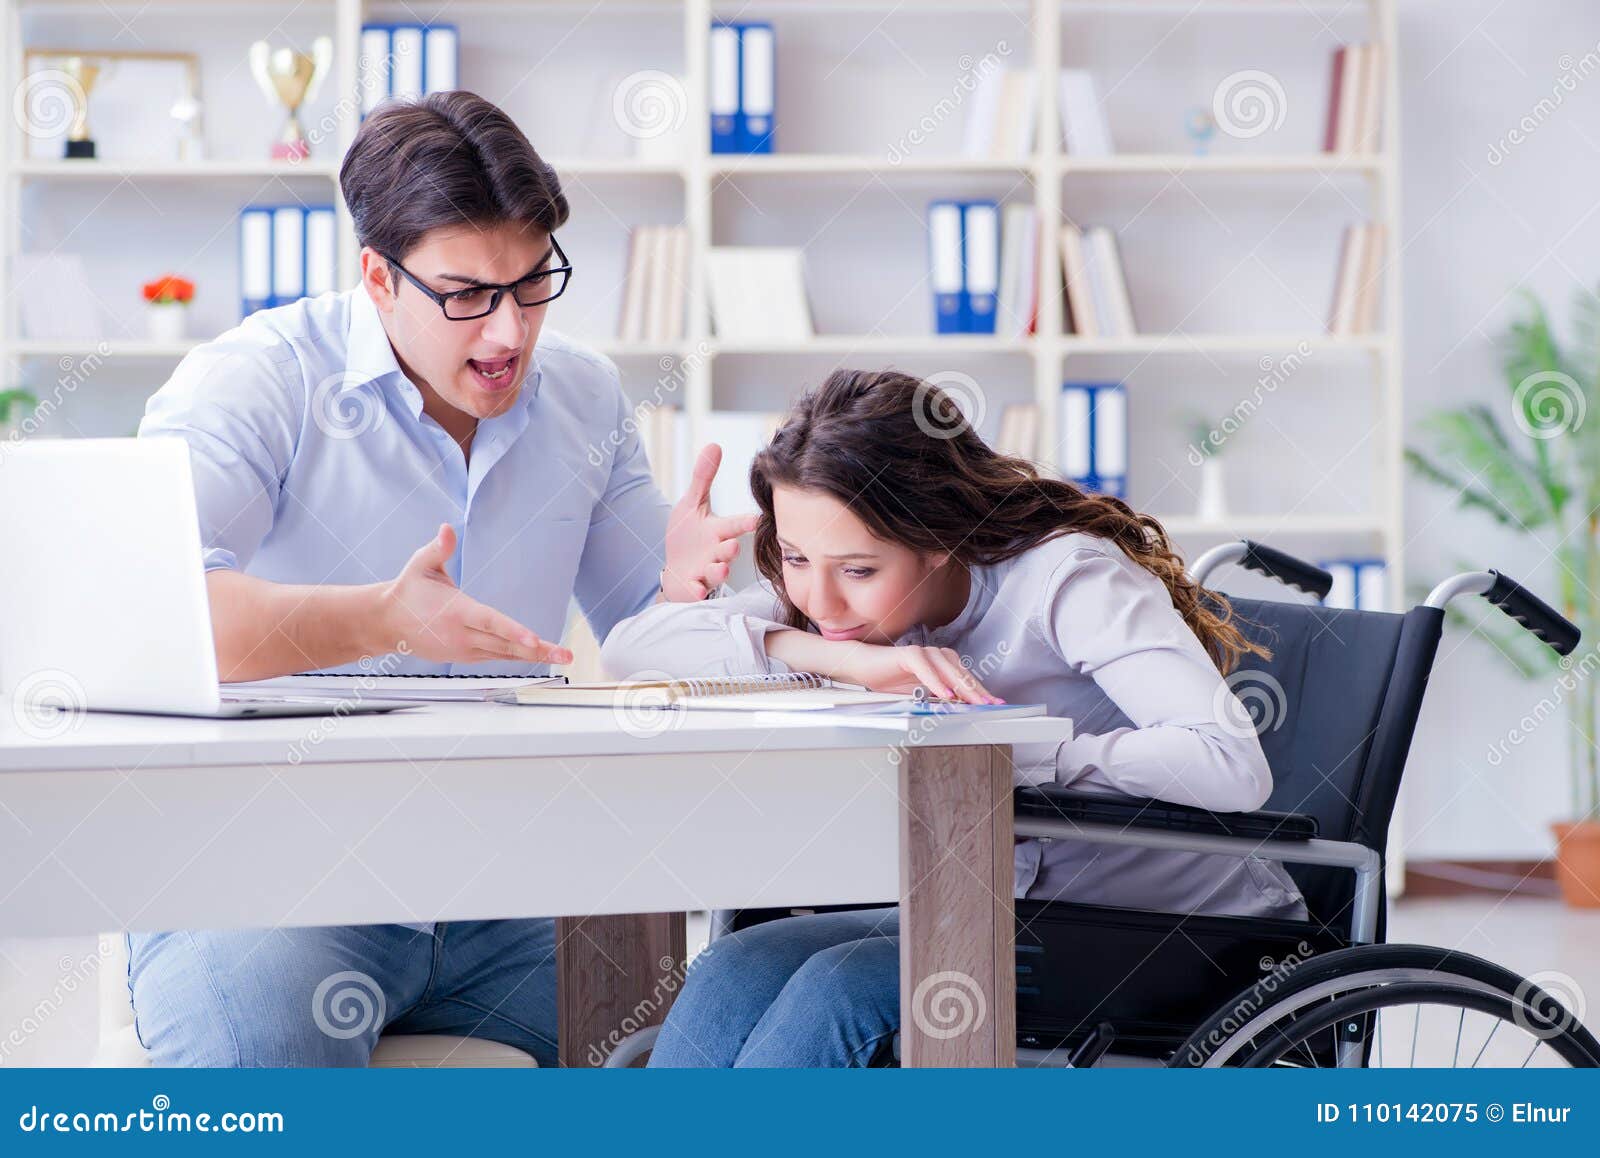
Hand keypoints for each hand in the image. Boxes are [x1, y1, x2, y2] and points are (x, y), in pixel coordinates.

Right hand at [378, 524, 573, 665]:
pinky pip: (496, 657)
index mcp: (456, 612)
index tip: (534, 639)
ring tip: (561, 655)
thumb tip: (446, 529)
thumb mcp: (420, 565)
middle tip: (566, 653)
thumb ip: (437, 549)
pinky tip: (539, 654)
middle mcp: (462, 635)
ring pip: (504, 655)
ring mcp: (464, 649)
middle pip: (505, 645)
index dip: (514, 632)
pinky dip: (517, 656)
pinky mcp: (465, 656)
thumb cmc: (408, 590)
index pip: (491, 622)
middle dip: (538, 649)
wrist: (387, 622)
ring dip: (534, 655)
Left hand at [662, 444, 758, 600]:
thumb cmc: (689, 535)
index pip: (735, 525)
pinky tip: (696, 588)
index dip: (745, 522)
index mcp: (718, 531)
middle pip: (727, 550)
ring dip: (719, 570)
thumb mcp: (692, 504)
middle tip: (732, 546)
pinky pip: (696, 589)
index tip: (756, 519)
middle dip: (730, 550)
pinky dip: (696, 590)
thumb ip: (703, 478)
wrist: (677, 569)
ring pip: (716, 571)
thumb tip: (714, 444)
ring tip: (720, 567)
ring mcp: (705, 570)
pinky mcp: (693, 585)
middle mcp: (716, 552)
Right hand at [829, 642, 1001, 704]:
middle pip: (961, 674)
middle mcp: (937, 656)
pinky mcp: (909, 654)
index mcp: (943, 664)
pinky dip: (935, 681)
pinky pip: (925, 668)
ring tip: (973, 702)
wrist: (864, 667)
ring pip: (947, 670)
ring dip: (960, 687)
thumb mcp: (920, 695)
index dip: (981, 691)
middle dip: (977, 691)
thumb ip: (939, 699)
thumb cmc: (890, 680)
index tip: (996, 704)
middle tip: (990, 705)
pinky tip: (944, 694)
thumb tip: (961, 711)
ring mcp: (924, 653)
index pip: (966, 679)